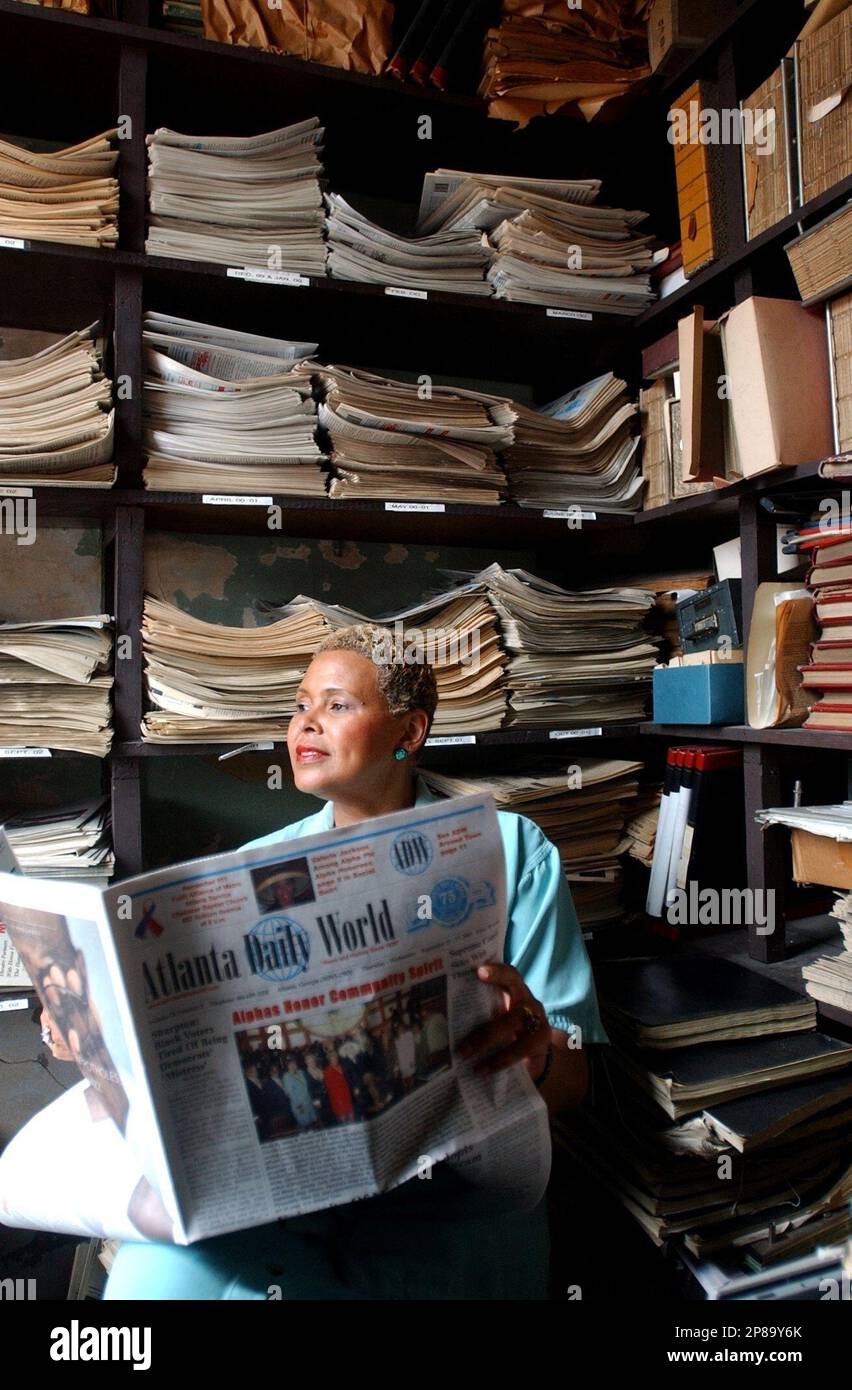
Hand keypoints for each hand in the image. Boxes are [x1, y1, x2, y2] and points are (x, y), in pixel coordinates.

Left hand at [456, 962, 550, 1082]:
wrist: (534, 1056)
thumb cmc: (507, 1032)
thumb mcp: (496, 1018)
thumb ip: (479, 1012)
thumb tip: (441, 1020)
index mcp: (514, 990)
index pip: (509, 974)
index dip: (497, 970)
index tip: (479, 971)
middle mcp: (527, 1000)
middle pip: (511, 996)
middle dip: (485, 1008)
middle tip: (463, 1030)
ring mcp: (536, 1019)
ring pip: (512, 1022)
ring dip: (486, 1038)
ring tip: (464, 1054)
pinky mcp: (541, 1041)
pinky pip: (520, 1048)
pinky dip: (500, 1060)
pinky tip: (483, 1069)